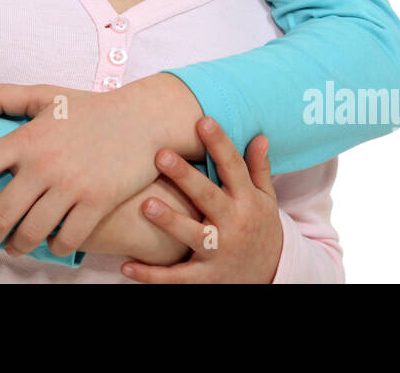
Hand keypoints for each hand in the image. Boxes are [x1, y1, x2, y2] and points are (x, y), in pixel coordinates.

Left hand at [0, 78, 201, 258]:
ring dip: (15, 247)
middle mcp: (44, 165)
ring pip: (29, 233)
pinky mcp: (97, 203)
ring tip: (11, 247)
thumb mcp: (46, 95)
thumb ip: (4, 97)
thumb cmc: (92, 107)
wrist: (143, 120)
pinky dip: (53, 246)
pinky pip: (65, 239)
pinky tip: (49, 242)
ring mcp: (71, 187)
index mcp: (26, 138)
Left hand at [120, 118, 282, 283]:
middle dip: (186, 177)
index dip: (220, 145)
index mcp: (247, 201)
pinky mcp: (205, 278)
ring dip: (170, 221)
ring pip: (192, 236)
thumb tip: (258, 135)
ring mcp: (219, 253)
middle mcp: (234, 225)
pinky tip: (126, 265)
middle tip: (161, 154)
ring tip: (146, 204)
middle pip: (208, 197)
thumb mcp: (266, 200)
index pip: (234, 168)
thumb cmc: (260, 229)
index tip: (203, 121)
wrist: (272, 277)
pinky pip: (176, 277)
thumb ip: (258, 169)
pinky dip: (152, 275)